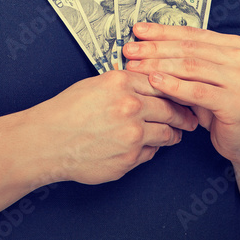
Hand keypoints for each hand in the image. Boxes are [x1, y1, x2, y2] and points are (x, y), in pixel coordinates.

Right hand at [28, 70, 198, 184]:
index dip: (177, 89)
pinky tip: (147, 146)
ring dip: (174, 133)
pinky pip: (151, 153)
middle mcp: (130, 106)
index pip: (162, 82)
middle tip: (191, 116)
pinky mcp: (129, 157)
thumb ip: (125, 83)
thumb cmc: (66, 111)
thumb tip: (150, 85)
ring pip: (166, 132)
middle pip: (170, 107)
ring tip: (177, 133)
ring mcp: (132, 133)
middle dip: (184, 113)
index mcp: (122, 82)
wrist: (47, 140)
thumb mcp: (96, 83)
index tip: (185, 92)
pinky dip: (152, 149)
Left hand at [123, 22, 239, 165]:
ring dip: (159, 65)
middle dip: (155, 48)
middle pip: (189, 48)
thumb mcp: (204, 80)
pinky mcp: (237, 101)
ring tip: (136, 67)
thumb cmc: (223, 109)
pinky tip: (155, 82)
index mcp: (234, 46)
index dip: (163, 31)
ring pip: (191, 67)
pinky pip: (198, 91)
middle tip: (131, 50)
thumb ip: (185, 64)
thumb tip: (146, 50)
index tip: (139, 31)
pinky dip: (173, 86)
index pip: (192, 34)